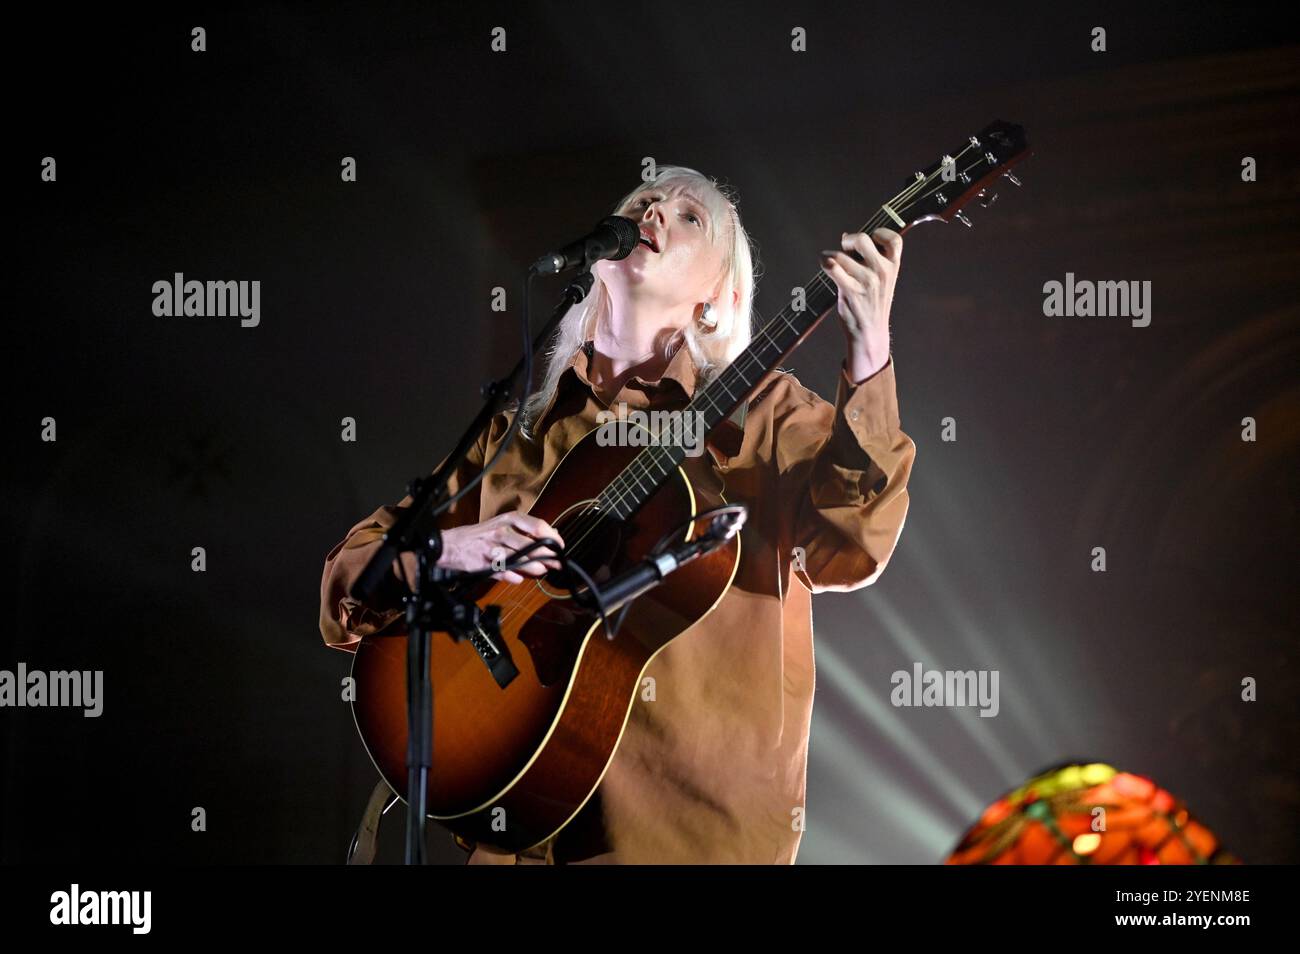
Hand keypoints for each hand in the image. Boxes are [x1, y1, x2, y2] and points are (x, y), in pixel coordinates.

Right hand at [392, 509, 565, 586]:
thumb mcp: (503, 524)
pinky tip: (518, 579)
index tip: (560, 546)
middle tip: (557, 563)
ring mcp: (490, 548)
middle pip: (529, 544)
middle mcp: (500, 531)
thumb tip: (554, 533)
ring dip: (531, 566)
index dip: (552, 537)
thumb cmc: (481, 535)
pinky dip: (510, 576)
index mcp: (508, 520)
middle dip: (546, 556)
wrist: (449, 545)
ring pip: (516, 558)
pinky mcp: (481, 564)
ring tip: (541, 570)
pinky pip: (499, 571)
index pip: (536, 526)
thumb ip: (527, 529)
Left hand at [820, 227, 901, 381]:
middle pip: (862, 239)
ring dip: (832, 256)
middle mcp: (882, 272)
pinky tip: (825, 264)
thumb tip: (847, 237)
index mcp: (893, 266)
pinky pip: (832, 266)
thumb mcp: (883, 280)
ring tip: (831, 264)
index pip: (893, 239)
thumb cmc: (873, 303)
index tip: (871, 240)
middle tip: (845, 250)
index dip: (879, 233)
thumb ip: (872, 259)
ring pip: (841, 255)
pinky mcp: (850, 291)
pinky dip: (824, 262)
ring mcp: (867, 281)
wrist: (870, 332)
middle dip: (849, 240)